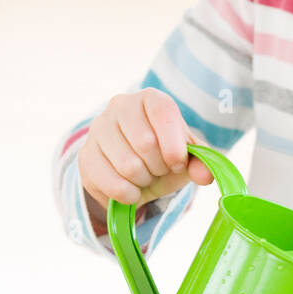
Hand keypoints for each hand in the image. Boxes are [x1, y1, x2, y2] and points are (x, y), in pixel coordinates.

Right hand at [78, 87, 213, 212]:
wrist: (134, 175)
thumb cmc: (164, 158)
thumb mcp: (187, 158)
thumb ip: (201, 163)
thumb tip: (206, 175)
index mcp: (150, 98)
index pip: (163, 113)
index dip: (174, 145)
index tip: (177, 164)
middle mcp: (121, 105)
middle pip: (145, 142)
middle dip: (159, 166)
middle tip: (159, 169)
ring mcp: (98, 129)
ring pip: (127, 165)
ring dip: (144, 181)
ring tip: (144, 176)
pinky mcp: (86, 155)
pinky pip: (111, 183)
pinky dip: (128, 194)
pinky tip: (131, 189)